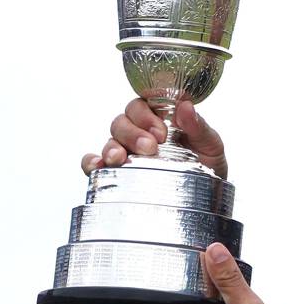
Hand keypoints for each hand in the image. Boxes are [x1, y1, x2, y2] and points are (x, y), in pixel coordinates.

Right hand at [81, 99, 227, 178]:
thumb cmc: (208, 165)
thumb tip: (185, 106)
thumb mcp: (211, 145)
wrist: (208, 199)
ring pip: (109, 140)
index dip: (146, 115)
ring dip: (112, 147)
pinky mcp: (116, 172)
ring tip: (120, 159)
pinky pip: (95, 163)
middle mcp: (139, 132)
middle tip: (149, 148)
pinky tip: (98, 166)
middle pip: (122, 121)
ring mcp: (127, 152)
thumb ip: (199, 126)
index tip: (161, 133)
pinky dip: (92, 162)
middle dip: (132, 133)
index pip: (142, 105)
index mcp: (160, 118)